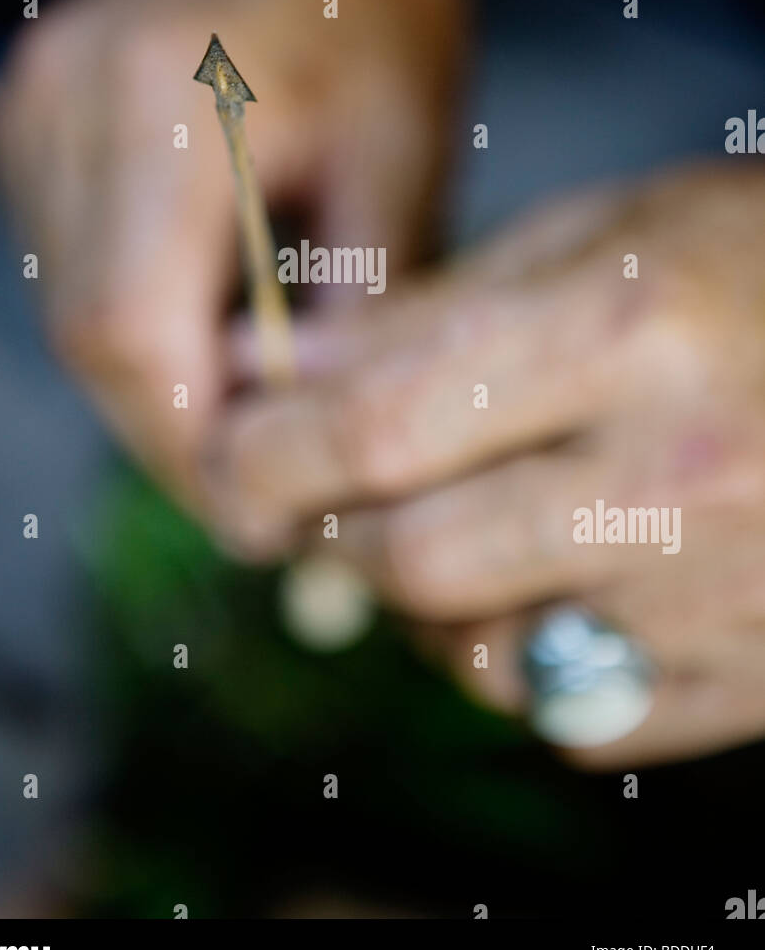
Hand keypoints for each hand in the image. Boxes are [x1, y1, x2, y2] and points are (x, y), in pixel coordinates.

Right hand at [0, 0, 462, 508]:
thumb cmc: (375, 4)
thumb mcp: (403, 156)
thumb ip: (353, 311)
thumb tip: (317, 458)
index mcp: (164, 101)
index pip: (130, 335)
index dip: (195, 453)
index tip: (270, 519)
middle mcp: (65, 106)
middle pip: (91, 345)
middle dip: (185, 440)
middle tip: (278, 495)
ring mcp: (31, 115)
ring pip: (74, 323)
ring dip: (165, 390)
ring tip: (262, 416)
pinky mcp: (27, 128)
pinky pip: (72, 276)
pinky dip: (143, 331)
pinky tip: (215, 330)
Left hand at [206, 164, 764, 765]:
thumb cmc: (757, 264)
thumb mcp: (602, 232)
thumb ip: (433, 310)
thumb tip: (280, 376)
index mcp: (627, 330)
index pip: (377, 427)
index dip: (268, 453)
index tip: (237, 456)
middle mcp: (676, 476)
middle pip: (412, 560)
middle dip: (337, 530)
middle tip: (332, 493)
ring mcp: (725, 594)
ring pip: (479, 658)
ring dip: (429, 601)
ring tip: (459, 526)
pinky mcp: (757, 677)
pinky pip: (575, 718)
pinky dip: (525, 663)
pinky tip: (551, 588)